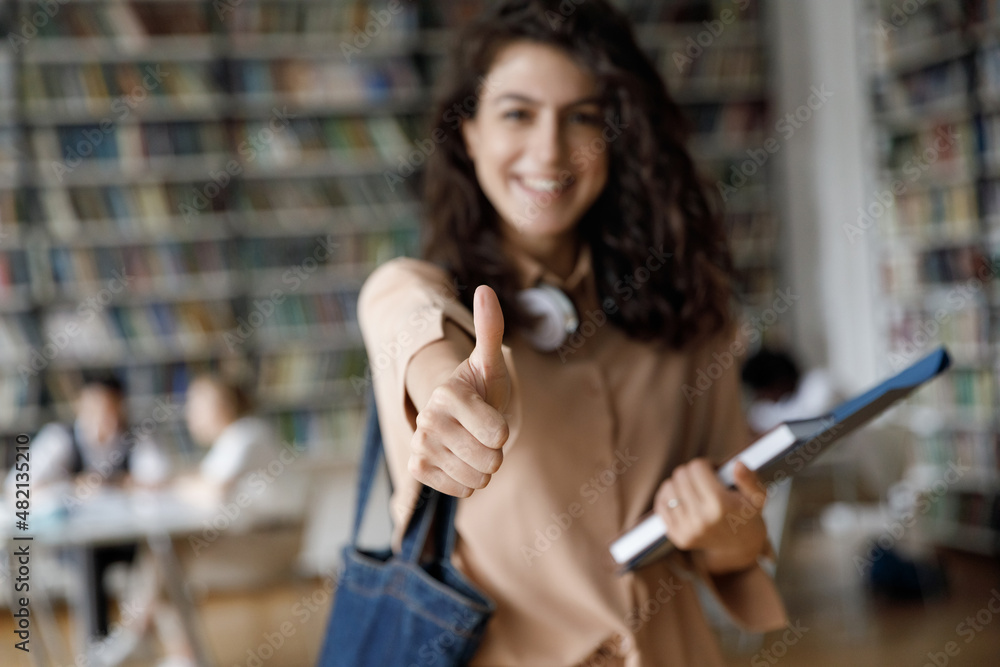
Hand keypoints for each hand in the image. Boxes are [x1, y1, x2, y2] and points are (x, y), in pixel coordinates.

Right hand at [408, 285, 510, 496]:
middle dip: (494, 451)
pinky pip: (462, 490)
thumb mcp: (489, 362)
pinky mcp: (417, 470)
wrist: (454, 414)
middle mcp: (428, 420)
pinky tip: (458, 459)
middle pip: (490, 460)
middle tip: (482, 433)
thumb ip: (490, 329)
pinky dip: (467, 480)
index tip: (490, 415)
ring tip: (472, 445)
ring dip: (482, 467)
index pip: (498, 434)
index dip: (503, 430)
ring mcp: (420, 446)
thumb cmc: (478, 387)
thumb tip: (486, 290)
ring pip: (477, 479)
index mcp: (448, 393)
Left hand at [654, 459, 767, 573]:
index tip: (714, 471)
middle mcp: (701, 519)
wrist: (739, 548)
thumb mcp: (758, 497)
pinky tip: (682, 498)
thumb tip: (737, 464)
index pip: (697, 467)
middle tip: (704, 480)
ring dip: (679, 483)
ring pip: (668, 487)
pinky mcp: (676, 536)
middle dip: (692, 472)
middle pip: (681, 475)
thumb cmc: (747, 516)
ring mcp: (686, 529)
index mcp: (720, 505)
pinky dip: (668, 496)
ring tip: (694, 489)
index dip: (706, 464)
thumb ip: (750, 479)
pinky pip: (660, 504)